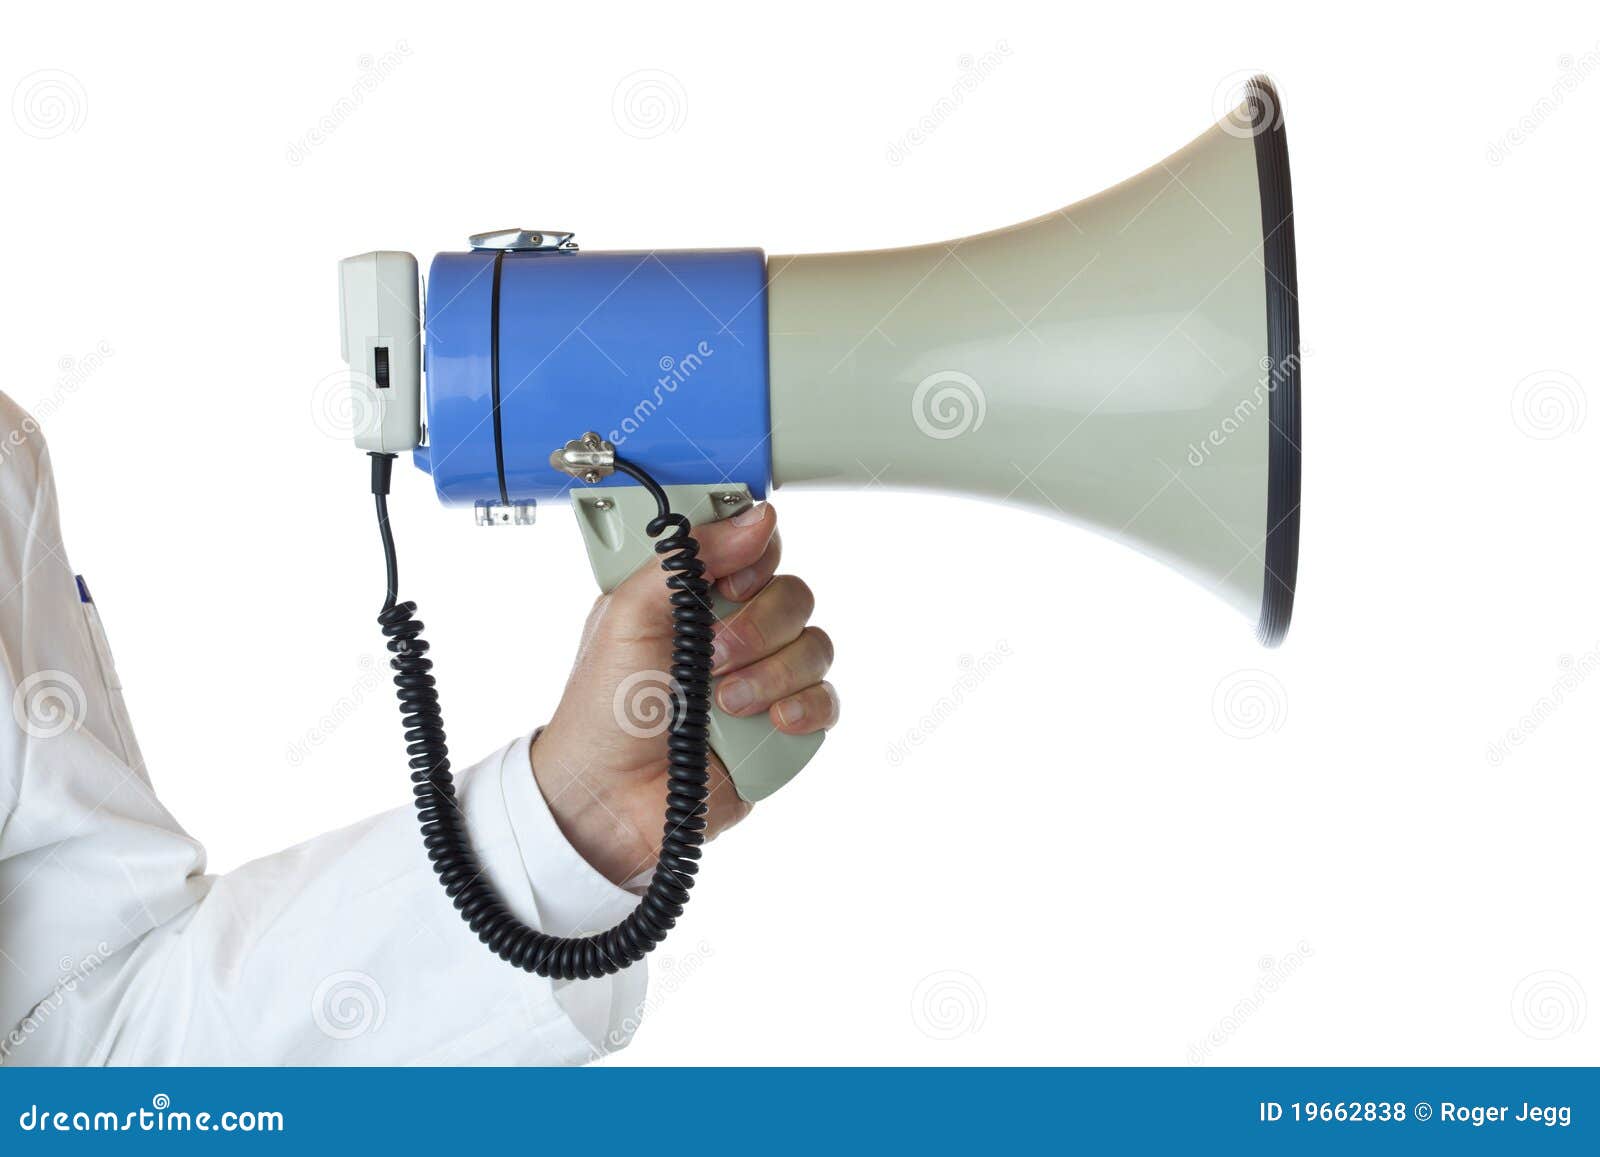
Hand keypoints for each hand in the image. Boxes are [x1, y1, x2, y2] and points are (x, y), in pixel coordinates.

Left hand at [530, 503, 837, 885]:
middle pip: (794, 595)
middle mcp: (735, 632)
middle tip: (713, 657)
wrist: (607, 798)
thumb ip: (687, 558)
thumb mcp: (627, 615)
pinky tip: (769, 722)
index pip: (757, 550)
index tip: (730, 585)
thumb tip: (757, 517)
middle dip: (758, 627)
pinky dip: (804, 708)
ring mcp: (762, 680)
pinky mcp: (781, 728)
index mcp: (697, 597)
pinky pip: (826, 701)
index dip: (754, 561)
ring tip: (724, 703)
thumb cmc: (603, 711)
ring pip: (815, 646)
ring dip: (771, 673)